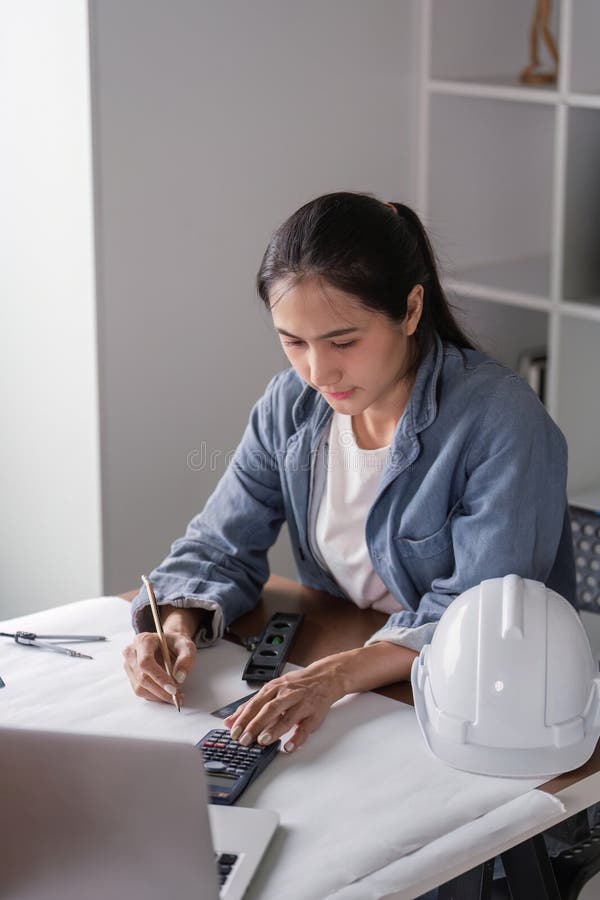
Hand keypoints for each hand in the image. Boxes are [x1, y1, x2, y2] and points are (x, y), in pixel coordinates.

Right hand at [122, 631, 195, 703]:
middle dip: (161, 690)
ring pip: (140, 687)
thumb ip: (186, 658)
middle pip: (142, 677)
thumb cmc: (176, 644)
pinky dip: (155, 696)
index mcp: (144, 640)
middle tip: (177, 696)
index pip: (146, 662)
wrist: (168, 644)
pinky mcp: (131, 676)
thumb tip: (179, 677)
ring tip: (175, 695)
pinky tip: (166, 694)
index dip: (159, 677)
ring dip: (158, 696)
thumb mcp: (186, 646)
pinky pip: (140, 691)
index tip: (173, 689)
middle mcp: (131, 651)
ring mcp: (129, 665)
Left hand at [223, 657, 344, 752]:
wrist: (324, 678)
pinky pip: (305, 728)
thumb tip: (230, 721)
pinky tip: (289, 746)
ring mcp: (302, 704)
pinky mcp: (314, 714)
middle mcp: (287, 694)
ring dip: (274, 729)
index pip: (256, 703)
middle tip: (244, 739)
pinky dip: (297, 738)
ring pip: (287, 717)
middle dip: (255, 724)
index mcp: (274, 688)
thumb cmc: (296, 685)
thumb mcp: (272, 689)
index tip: (233, 731)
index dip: (243, 718)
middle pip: (269, 709)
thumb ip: (251, 705)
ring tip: (262, 741)